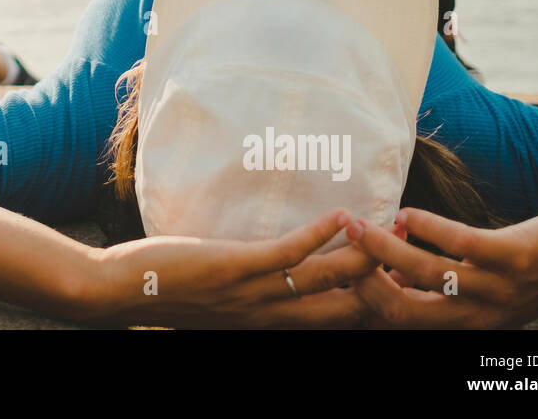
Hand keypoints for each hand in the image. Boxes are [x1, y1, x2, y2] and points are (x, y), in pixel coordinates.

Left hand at [91, 209, 378, 326]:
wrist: (122, 291)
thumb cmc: (168, 289)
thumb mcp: (224, 302)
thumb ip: (257, 292)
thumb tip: (280, 272)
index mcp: (272, 324)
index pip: (338, 321)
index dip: (375, 304)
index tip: (404, 282)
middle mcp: (272, 316)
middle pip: (347, 307)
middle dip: (384, 284)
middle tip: (416, 256)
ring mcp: (256, 294)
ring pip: (328, 280)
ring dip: (364, 255)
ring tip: (393, 231)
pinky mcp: (236, 269)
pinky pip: (288, 253)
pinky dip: (319, 234)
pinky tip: (340, 213)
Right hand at [345, 208, 537, 327]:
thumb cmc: (524, 275)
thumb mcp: (475, 295)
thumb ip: (433, 290)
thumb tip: (381, 275)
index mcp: (459, 325)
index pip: (396, 321)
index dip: (359, 300)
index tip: (334, 269)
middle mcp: (473, 316)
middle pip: (401, 308)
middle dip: (361, 277)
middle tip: (338, 244)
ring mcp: (492, 288)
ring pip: (424, 273)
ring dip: (383, 248)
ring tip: (357, 224)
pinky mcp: (510, 257)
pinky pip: (458, 242)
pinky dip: (425, 224)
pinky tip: (407, 213)